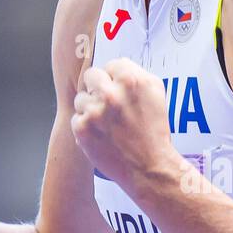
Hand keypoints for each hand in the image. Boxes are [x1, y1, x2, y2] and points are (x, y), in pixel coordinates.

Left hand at [71, 58, 178, 191]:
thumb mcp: (156, 93)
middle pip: (92, 75)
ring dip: (90, 108)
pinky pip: (76, 118)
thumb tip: (116, 68)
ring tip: (106, 124)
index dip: (115, 79)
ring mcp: (94, 111)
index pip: (113, 64)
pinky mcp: (82, 128)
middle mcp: (112, 93)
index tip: (119, 92)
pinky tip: (101, 135)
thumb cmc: (154, 131)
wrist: (149, 167)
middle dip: (98, 88)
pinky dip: (86, 127)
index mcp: (132, 80)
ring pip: (81, 98)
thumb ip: (136, 75)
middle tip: (108, 104)